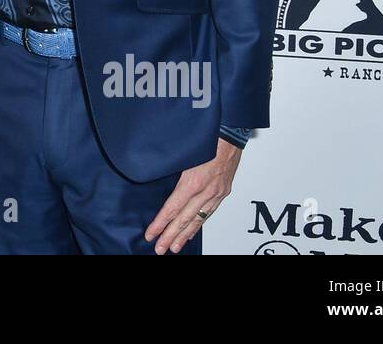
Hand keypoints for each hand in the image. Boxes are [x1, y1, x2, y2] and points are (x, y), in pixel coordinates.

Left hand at [144, 137, 241, 253]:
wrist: (231, 134)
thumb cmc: (207, 138)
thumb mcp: (183, 152)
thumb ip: (169, 168)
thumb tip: (151, 173)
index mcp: (193, 181)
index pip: (172, 208)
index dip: (161, 223)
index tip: (151, 234)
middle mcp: (206, 191)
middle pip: (184, 219)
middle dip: (170, 236)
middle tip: (160, 249)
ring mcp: (216, 193)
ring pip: (198, 219)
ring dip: (185, 235)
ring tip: (174, 247)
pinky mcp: (223, 192)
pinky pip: (209, 213)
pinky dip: (199, 225)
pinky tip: (192, 232)